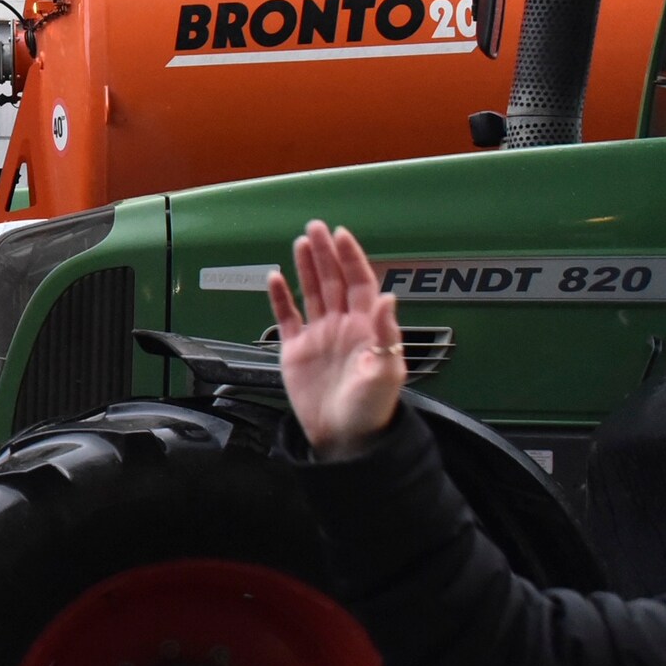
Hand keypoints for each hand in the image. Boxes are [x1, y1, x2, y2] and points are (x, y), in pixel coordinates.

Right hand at [265, 221, 405, 461]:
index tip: (341, 235)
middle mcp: (343, 325)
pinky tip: (276, 277)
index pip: (361, 282)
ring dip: (306, 267)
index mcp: (368, 327)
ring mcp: (319, 335)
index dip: (351, 258)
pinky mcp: (296, 350)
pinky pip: (286, 316)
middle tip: (316, 228)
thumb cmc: (371, 409)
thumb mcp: (387, 371)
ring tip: (300, 243)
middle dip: (325, 253)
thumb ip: (387, 333)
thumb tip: (389, 297)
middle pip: (334, 280)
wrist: (344, 437)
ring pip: (311, 292)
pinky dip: (280, 297)